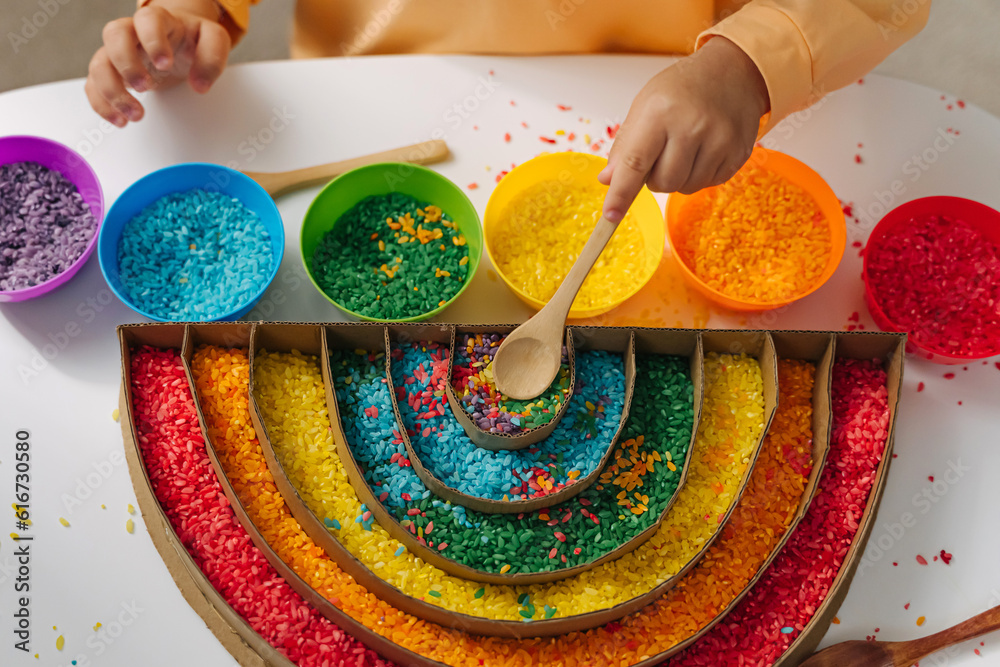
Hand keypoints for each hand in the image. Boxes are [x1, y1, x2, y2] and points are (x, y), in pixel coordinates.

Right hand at [86, 0, 231, 126]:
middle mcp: (132, 33)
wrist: (178, 42)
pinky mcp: (111, 72)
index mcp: (158, 20)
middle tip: (146, 87)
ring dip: (113, 92)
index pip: (147, 20)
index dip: (153, 41)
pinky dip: (102, 104)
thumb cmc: (191, 39)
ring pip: (99, 64)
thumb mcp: (213, 40)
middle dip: (127, 64)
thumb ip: (212, 56)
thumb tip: (200, 85)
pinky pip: (93, 85)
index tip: (165, 64)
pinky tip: (119, 119)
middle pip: (114, 35)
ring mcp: (117, 52)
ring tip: (135, 115)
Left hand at [599, 37, 769, 222]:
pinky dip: (699, 174)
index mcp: (660, 113)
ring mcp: (719, 140)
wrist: (732, 72)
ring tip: (684, 148)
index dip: (621, 193)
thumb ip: (625, 146)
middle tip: (661, 152)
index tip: (610, 215)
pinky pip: (708, 184)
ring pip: (685, 188)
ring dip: (678, 177)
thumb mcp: (645, 107)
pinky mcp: (738, 153)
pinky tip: (703, 150)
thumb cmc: (682, 90)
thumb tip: (608, 180)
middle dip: (654, 177)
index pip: (635, 162)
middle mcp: (691, 126)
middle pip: (662, 183)